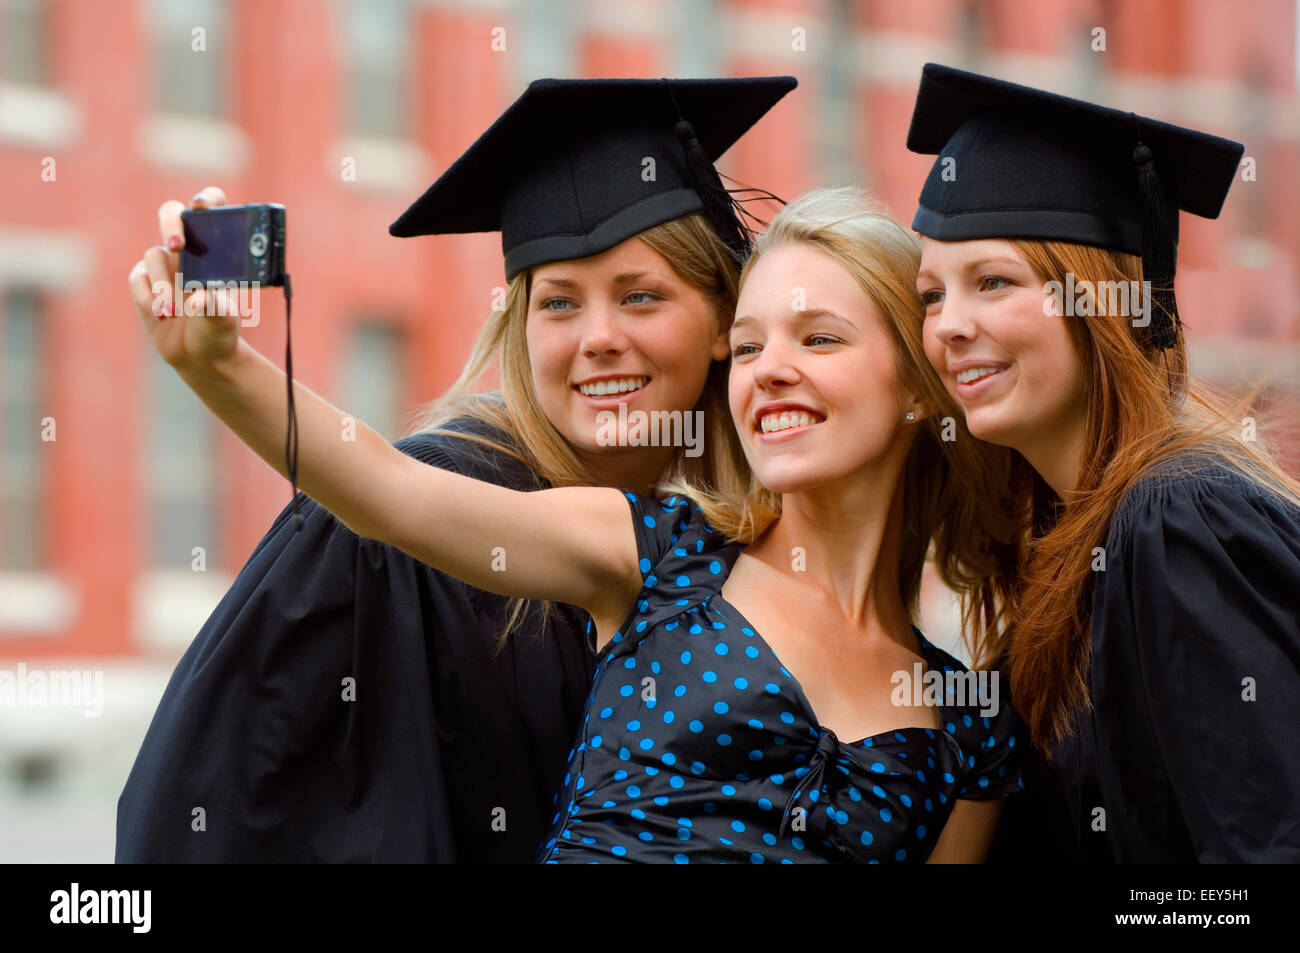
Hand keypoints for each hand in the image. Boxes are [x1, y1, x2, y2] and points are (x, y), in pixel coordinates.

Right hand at [129, 185, 244, 372]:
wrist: (200, 355)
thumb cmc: (219, 330)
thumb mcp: (224, 321)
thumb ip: (216, 308)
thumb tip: (201, 298)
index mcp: (215, 249)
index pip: (210, 209)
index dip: (206, 199)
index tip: (201, 205)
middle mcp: (187, 249)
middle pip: (171, 213)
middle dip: (170, 222)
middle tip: (177, 245)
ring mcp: (163, 263)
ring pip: (154, 255)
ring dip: (163, 284)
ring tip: (176, 311)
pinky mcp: (144, 280)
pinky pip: (138, 278)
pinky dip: (148, 296)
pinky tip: (162, 314)